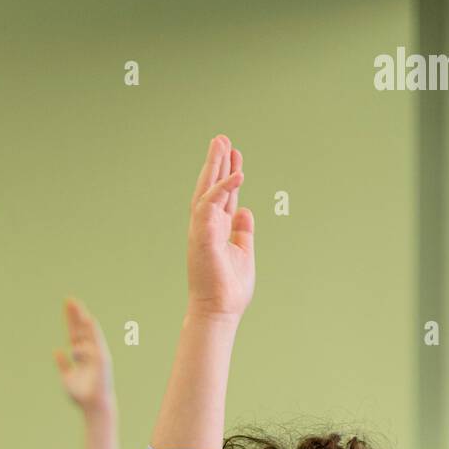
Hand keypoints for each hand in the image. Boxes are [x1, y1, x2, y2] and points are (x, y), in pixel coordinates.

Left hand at [53, 298, 114, 414]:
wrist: (92, 406)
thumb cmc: (81, 395)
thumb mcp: (67, 378)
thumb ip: (63, 365)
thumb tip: (57, 351)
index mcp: (81, 355)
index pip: (75, 333)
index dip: (71, 320)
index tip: (67, 306)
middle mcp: (90, 352)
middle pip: (82, 329)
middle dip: (76, 315)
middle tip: (70, 300)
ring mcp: (96, 355)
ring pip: (90, 333)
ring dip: (84, 320)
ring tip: (78, 306)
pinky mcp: (102, 359)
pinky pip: (96, 343)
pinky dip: (93, 333)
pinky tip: (88, 320)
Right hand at [186, 134, 254, 320]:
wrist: (219, 311)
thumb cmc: (229, 289)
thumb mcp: (243, 252)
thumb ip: (243, 232)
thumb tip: (246, 210)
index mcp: (217, 231)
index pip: (222, 196)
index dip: (228, 175)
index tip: (235, 154)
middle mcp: (206, 227)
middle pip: (210, 187)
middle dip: (216, 162)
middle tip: (222, 138)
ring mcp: (202, 230)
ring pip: (206, 191)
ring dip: (214, 167)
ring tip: (221, 143)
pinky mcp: (202, 236)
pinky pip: (211, 206)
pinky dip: (223, 189)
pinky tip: (237, 174)